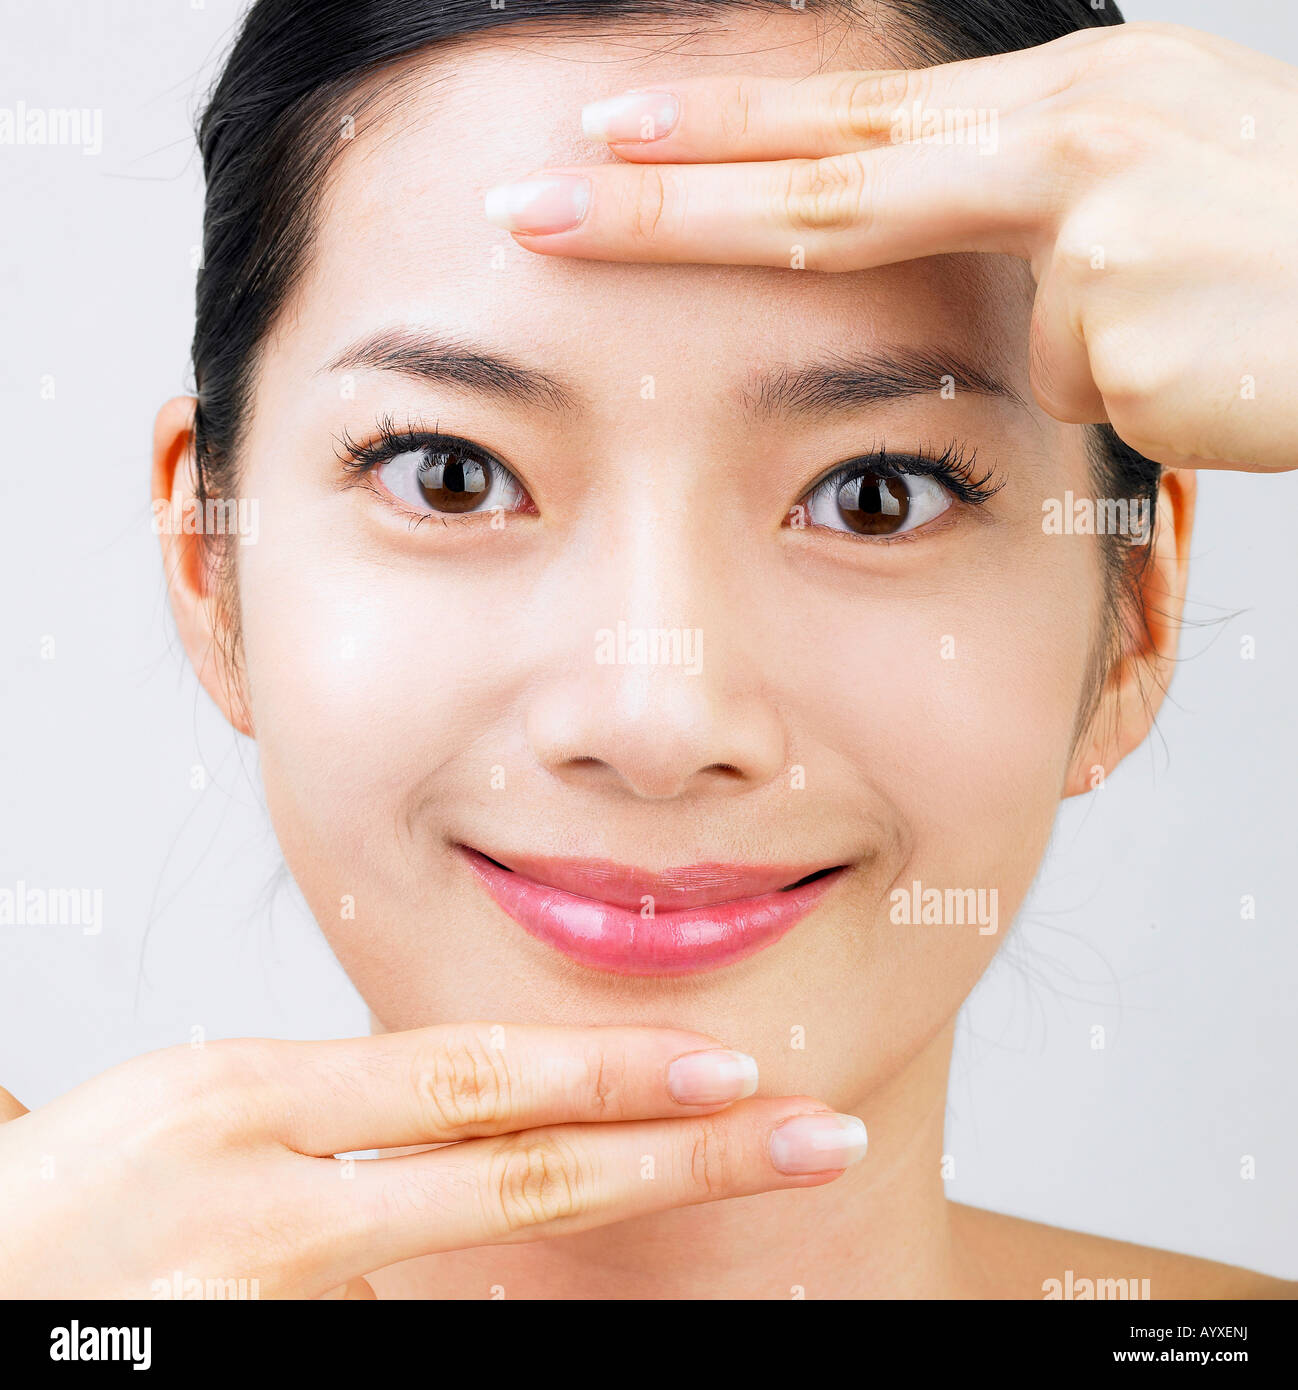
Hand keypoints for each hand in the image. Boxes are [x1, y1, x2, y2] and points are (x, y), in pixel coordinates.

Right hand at [0, 1025, 863, 1297]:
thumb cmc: (71, 1197)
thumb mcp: (203, 1111)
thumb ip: (345, 1118)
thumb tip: (489, 1117)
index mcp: (248, 1097)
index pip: (470, 1076)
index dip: (607, 1072)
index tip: (726, 1069)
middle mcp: (258, 1199)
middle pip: (509, 1173)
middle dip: (671, 1154)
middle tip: (798, 1132)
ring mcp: (254, 1297)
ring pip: (458, 1281)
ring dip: (565, 1263)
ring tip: (674, 1214)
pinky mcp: (252, 1363)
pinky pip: (394, 1341)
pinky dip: (455, 1320)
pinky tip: (475, 1303)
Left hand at [484, 22, 1297, 472]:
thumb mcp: (1176, 213)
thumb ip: (1052, 240)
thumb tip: (1005, 307)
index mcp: (1072, 97)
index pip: (850, 123)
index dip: (717, 138)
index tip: (602, 147)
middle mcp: (1076, 118)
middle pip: (826, 164)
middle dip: (671, 187)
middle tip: (539, 196)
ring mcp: (1101, 195)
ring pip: (1003, 311)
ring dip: (1103, 346)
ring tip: (1218, 326)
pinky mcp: (1128, 286)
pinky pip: (1088, 379)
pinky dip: (1147, 393)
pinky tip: (1233, 361)